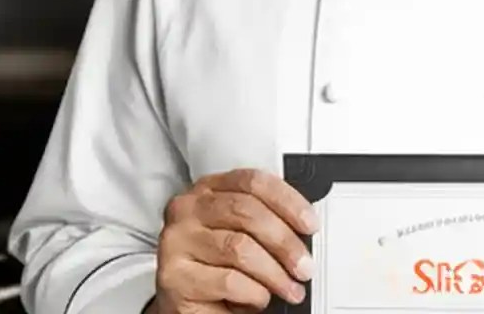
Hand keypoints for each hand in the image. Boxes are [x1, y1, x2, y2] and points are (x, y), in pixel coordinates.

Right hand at [150, 168, 318, 312]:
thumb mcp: (244, 236)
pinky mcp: (173, 276)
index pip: (252, 182)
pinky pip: (228, 280)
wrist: (189, 306)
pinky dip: (254, 292)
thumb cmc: (218, 267)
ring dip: (274, 273)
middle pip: (247, 212)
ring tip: (288, 288)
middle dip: (285, 242)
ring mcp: (176, 241)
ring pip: (239, 247)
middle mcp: (188, 209)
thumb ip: (267, 221)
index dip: (287, 201)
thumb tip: (304, 231)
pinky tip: (259, 298)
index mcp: (208, 190)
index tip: (310, 224)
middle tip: (304, 267)